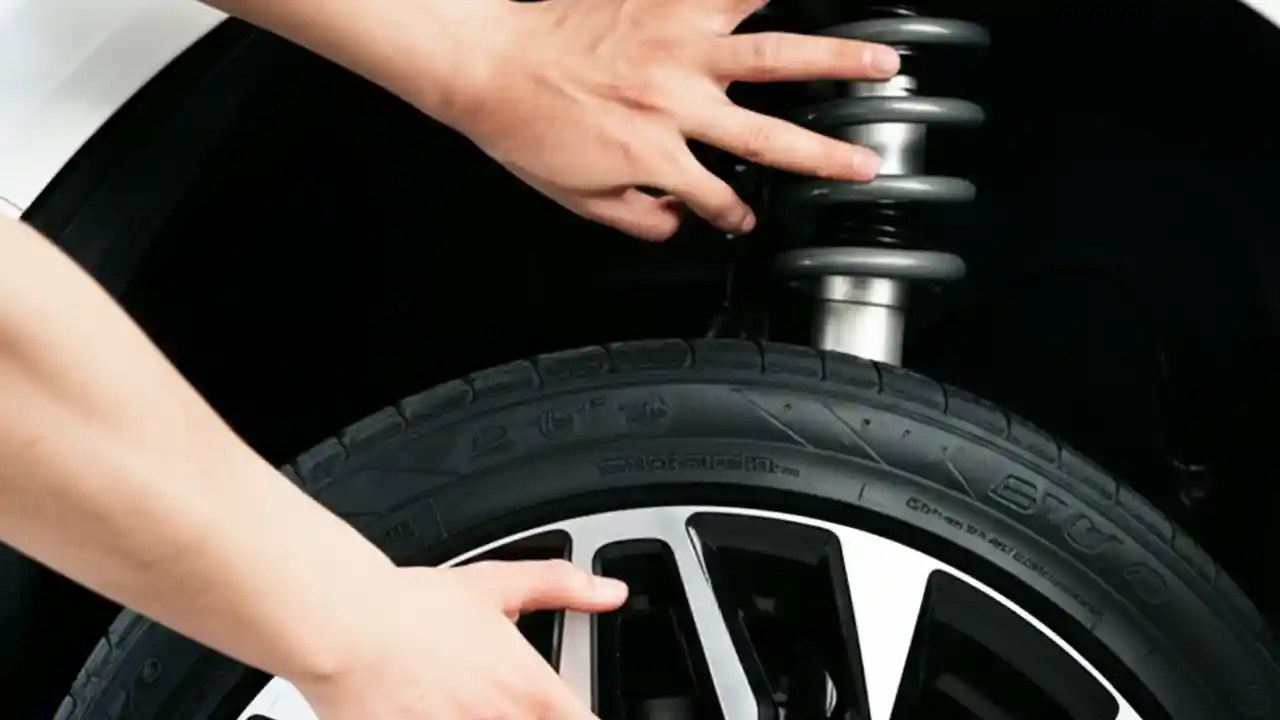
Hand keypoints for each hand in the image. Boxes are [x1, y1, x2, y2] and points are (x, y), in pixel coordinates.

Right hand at [292, 560, 626, 718]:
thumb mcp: (497, 584)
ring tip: (459, 704)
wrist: (345, 627)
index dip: (584, 719)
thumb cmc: (413, 608)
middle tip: (498, 702)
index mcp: (530, 692)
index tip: (573, 712)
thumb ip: (561, 586)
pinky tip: (430, 712)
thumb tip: (611, 592)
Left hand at [439, 0, 900, 240]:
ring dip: (837, 56)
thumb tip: (677, 226)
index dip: (734, 216)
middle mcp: (679, 103)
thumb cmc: (522, 127)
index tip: (743, 219)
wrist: (486, 65)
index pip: (717, 199)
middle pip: (775, 135)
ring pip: (777, 52)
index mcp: (657, 156)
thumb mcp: (575, 197)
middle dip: (829, 153)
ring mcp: (678, 46)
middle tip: (871, 158)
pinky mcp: (664, 2)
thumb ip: (636, 217)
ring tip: (883, 57)